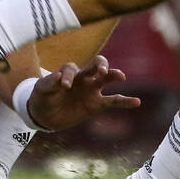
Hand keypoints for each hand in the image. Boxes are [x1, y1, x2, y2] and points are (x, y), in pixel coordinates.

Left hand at [25, 54, 140, 130]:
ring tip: (121, 76)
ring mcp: (91, 90)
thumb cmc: (43, 96)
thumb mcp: (43, 89)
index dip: (69, 76)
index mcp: (69, 71)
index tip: (64, 86)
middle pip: (96, 64)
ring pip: (106, 80)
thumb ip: (51, 82)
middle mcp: (83, 77)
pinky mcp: (96, 105)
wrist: (45, 114)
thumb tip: (60, 78)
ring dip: (113, 75)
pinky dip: (125, 101)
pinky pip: (113, 101)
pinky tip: (136, 102)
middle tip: (102, 71)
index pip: (72, 68)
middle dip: (101, 64)